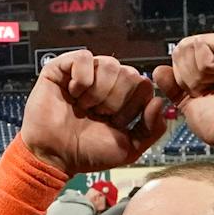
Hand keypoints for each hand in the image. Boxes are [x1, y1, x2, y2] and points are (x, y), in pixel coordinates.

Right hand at [19, 51, 162, 176]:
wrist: (54, 157)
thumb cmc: (87, 153)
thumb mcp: (129, 147)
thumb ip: (152, 129)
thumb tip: (159, 102)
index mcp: (123, 98)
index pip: (145, 85)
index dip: (133, 106)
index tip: (115, 123)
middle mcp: (106, 82)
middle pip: (130, 73)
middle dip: (115, 101)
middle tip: (97, 115)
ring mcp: (85, 73)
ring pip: (110, 64)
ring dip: (98, 92)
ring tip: (84, 106)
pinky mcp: (63, 68)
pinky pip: (84, 57)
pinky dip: (82, 78)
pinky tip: (73, 94)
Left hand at [152, 32, 213, 161]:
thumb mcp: (189, 104)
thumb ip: (173, 86)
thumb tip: (158, 70)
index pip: (178, 56)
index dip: (181, 79)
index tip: (203, 95)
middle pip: (180, 48)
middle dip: (187, 77)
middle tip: (212, 90)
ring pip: (188, 46)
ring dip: (197, 75)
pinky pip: (202, 44)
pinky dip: (206, 68)